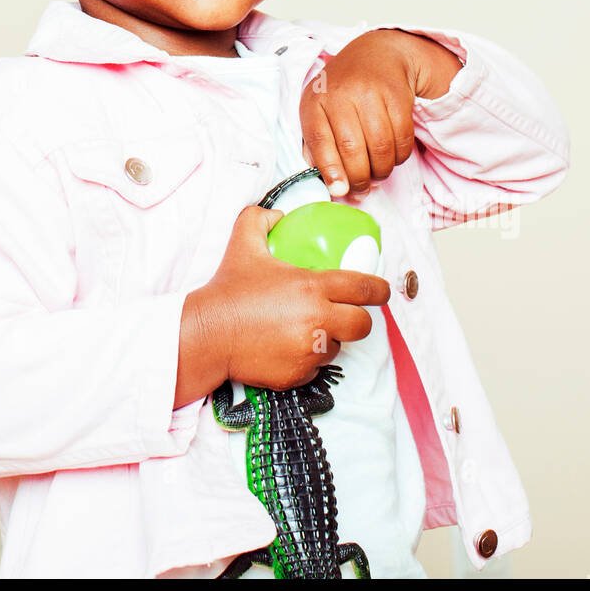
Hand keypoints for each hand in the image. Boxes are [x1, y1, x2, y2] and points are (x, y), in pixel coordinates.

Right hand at [184, 205, 391, 395]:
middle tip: (345, 313)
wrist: (207, 335)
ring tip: (304, 329)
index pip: (363, 288)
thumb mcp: (242, 244)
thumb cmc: (228, 290)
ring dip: (329, 339)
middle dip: (359, 319)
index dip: (379, 289)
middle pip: (363, 325)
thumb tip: (278, 215)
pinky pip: (316, 367)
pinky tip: (286, 346)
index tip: (381, 291)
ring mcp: (310, 351)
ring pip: (338, 347)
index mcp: (312, 288)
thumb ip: (260, 219)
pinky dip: (308, 358)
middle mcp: (318, 321)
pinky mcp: (299, 375)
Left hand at [299, 28, 462, 199]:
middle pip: (352, 147)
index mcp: (315, 100)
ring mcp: (370, 92)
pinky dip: (399, 156)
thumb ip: (318, 145)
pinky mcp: (397, 94)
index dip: (329, 169)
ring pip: (380, 146)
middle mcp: (341, 93)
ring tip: (378, 173)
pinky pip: (402, 137)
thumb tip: (330, 184)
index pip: (319, 139)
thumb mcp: (320, 110)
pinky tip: (392, 156)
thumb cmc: (343, 91)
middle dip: (359, 177)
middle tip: (362, 189)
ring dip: (381, 170)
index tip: (338, 190)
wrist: (377, 55)